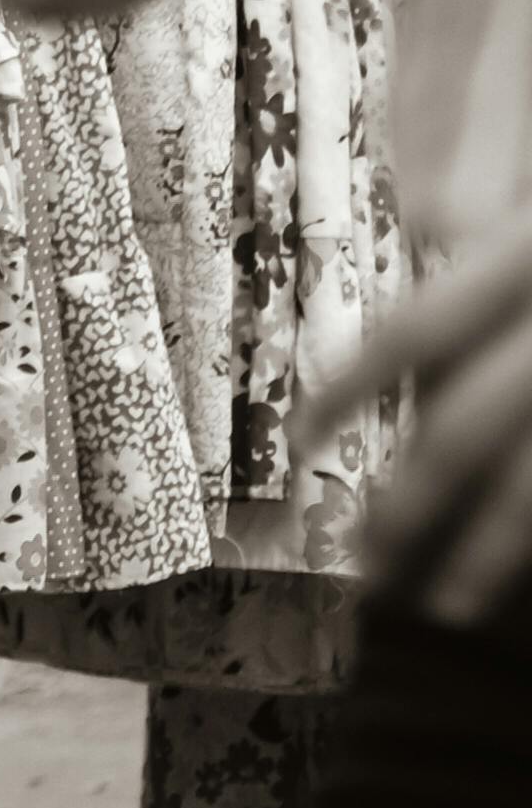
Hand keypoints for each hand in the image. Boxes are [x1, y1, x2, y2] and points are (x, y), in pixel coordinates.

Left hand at [305, 198, 531, 625]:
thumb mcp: (526, 203)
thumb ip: (478, 239)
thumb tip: (409, 309)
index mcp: (528, 256)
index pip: (417, 329)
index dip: (350, 385)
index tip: (299, 435)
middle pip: (468, 430)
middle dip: (409, 503)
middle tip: (364, 561)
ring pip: (531, 486)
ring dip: (488, 555)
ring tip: (445, 604)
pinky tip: (518, 578)